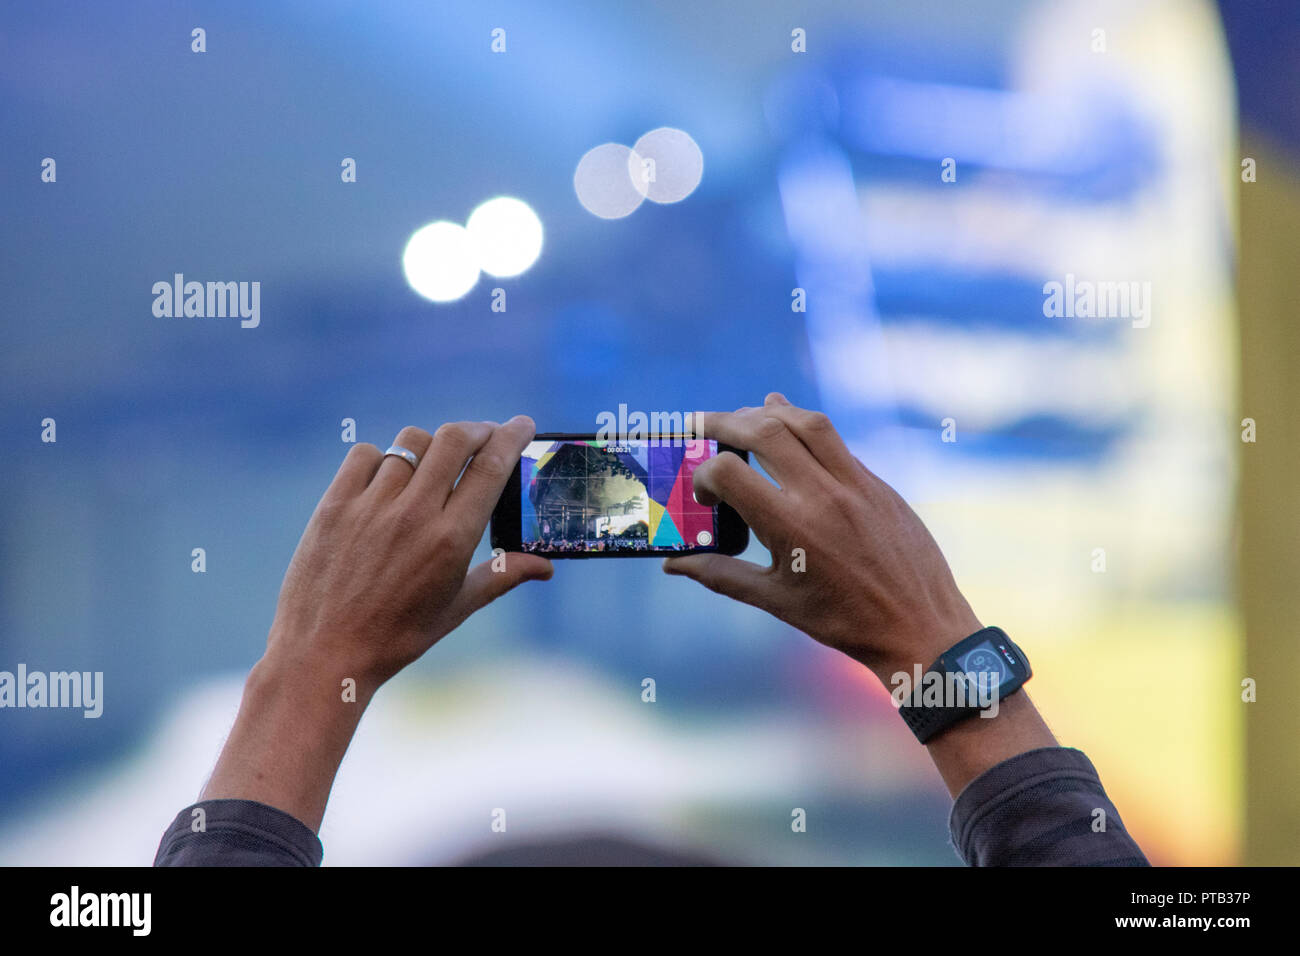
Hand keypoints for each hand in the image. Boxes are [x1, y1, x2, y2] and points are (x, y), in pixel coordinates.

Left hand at [265, 418, 552, 690]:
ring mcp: (371, 506)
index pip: (491, 467)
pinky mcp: (334, 505)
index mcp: (452, 540)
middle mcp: (414, 514)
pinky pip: (366, 455)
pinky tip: (388, 479)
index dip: (512, 437)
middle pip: (455, 439)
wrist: (323, 654)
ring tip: (435, 462)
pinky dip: (383, 459)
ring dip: (432, 445)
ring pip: (411, 442)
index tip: (523, 424)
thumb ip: (502, 576)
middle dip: (478, 429)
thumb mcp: (456, 608)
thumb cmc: (397, 636)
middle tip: (486, 435)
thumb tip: (546, 567)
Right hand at [664, 394, 979, 682]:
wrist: (920, 626)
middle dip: (726, 422)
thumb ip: (721, 574)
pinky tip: (789, 424)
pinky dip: (806, 427)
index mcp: (791, 528)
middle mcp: (822, 495)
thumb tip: (673, 565)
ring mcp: (855, 484)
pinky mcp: (876, 483)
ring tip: (747, 416)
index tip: (705, 495)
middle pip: (765, 430)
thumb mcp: (776, 601)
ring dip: (769, 412)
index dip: (704, 475)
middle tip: (704, 425)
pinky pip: (836, 441)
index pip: (730, 472)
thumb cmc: (843, 621)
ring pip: (806, 423)